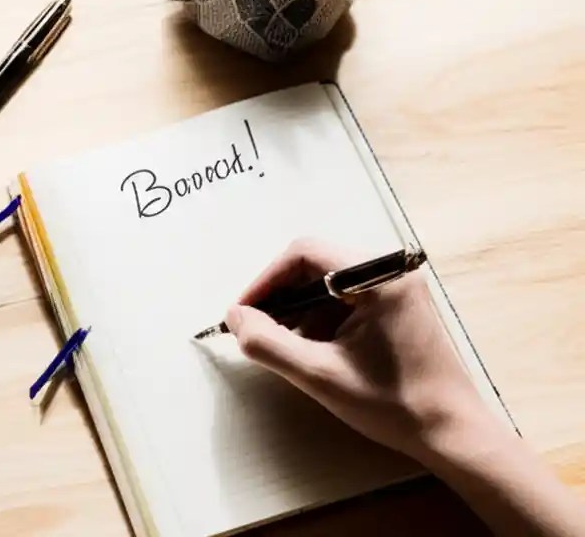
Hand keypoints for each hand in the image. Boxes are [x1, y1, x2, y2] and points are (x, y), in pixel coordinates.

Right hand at [224, 239, 503, 461]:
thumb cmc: (392, 405)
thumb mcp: (318, 375)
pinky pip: (347, 298)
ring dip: (301, 311)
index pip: (304, 253)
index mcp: (378, 277)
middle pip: (316, 264)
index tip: (242, 314)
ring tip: (289, 349)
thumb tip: (234, 317)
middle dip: (282, 298)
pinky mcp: (399, 306)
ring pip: (329, 282)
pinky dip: (323, 319)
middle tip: (258, 332)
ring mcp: (398, 288)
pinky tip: (316, 351)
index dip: (265, 281)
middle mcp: (391, 271)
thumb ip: (268, 342)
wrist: (452, 433)